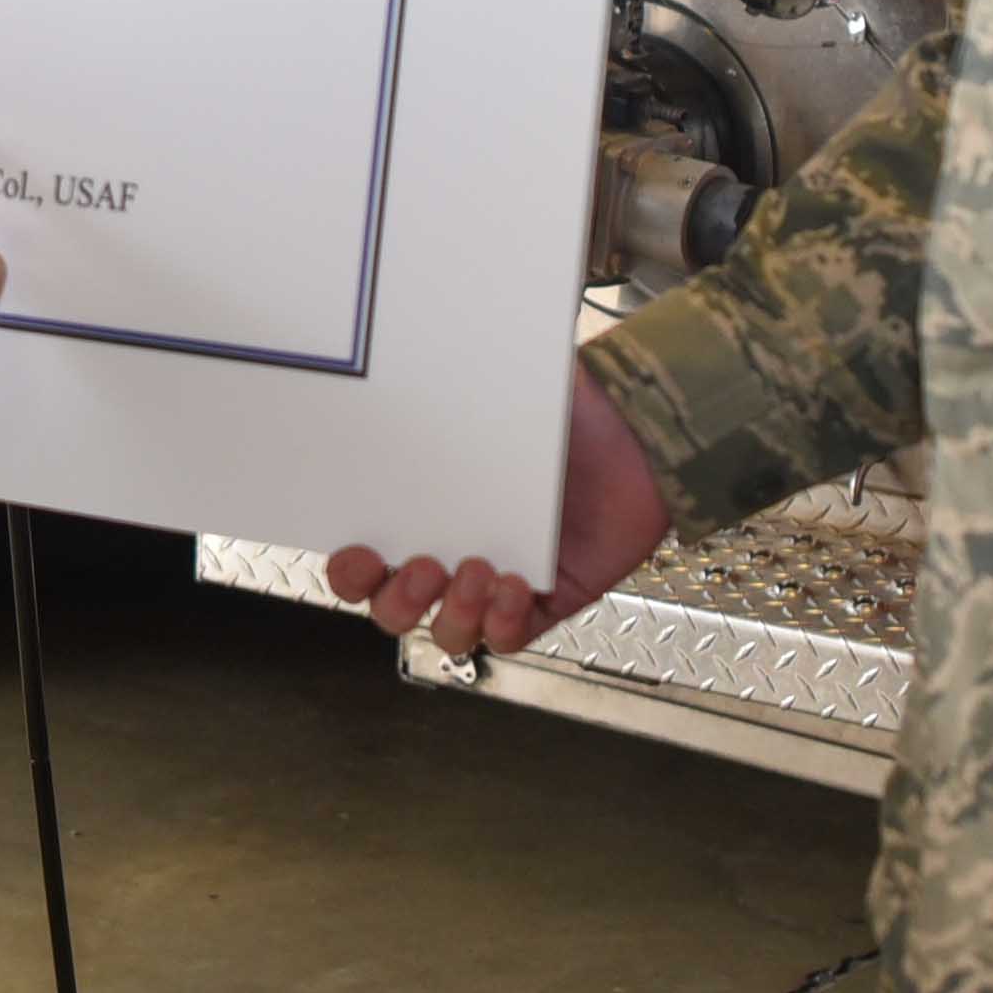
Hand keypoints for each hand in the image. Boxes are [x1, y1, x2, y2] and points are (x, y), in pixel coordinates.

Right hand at [328, 364, 679, 664]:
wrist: (640, 431)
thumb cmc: (566, 410)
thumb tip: (411, 354)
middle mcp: (455, 550)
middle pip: (394, 610)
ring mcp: (499, 582)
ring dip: (452, 614)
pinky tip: (516, 585)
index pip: (366, 558)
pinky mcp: (548, 600)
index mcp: (429, 508)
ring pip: (450, 633)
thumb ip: (454, 382)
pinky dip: (504, 622)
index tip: (358, 551)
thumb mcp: (500, 389)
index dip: (351, 570)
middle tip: (424, 565)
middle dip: (398, 600)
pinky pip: (511, 637)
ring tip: (478, 572)